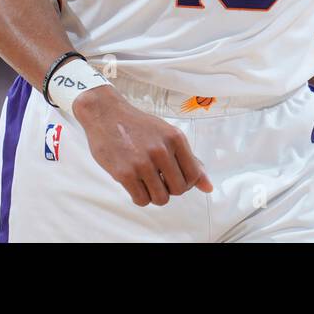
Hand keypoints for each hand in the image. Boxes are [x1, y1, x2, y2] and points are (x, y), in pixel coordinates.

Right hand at [72, 86, 213, 206]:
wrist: (105, 113)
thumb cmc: (137, 125)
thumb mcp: (167, 134)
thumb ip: (188, 160)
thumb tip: (208, 187)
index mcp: (175, 138)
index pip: (194, 175)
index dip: (186, 182)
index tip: (174, 177)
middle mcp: (161, 150)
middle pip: (179, 190)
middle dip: (170, 189)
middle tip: (158, 180)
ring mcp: (142, 162)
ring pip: (161, 198)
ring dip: (154, 195)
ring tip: (146, 182)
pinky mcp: (124, 173)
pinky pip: (141, 200)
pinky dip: (140, 197)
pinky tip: (135, 184)